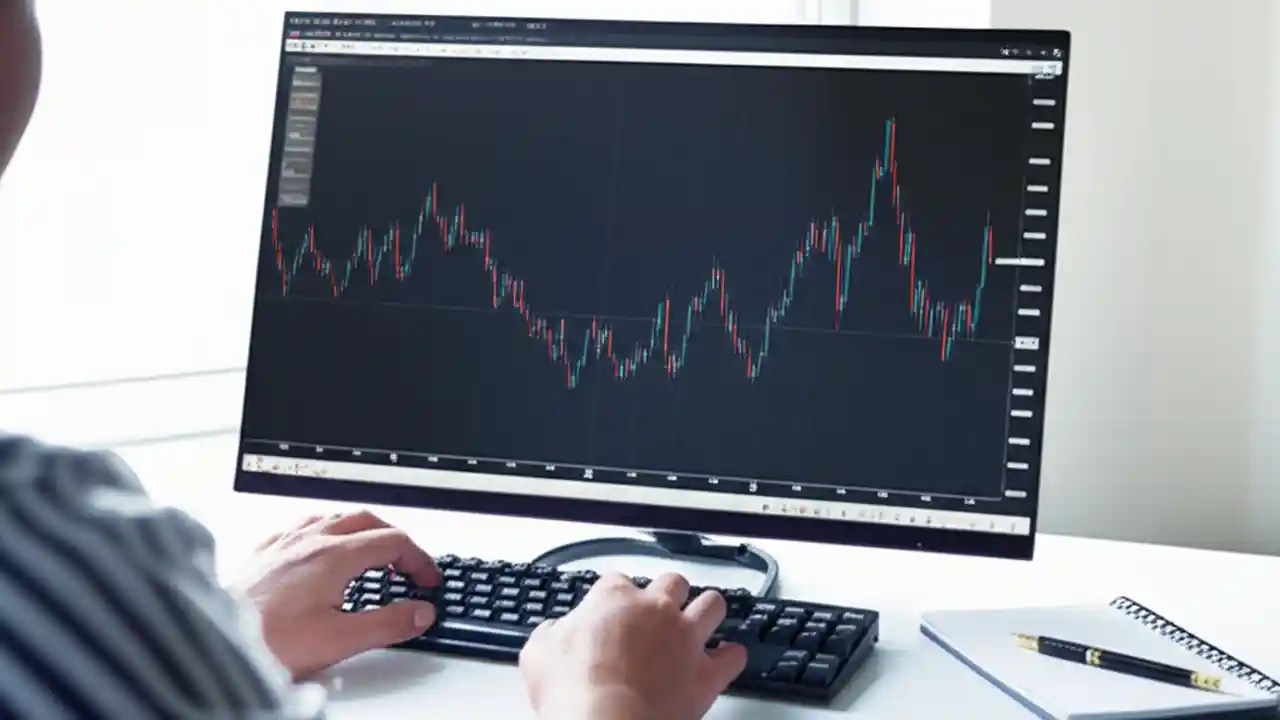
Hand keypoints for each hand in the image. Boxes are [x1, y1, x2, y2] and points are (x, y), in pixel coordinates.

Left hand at [231, 510, 440, 678]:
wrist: (215, 643)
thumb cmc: (267, 641)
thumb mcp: (341, 640)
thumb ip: (387, 624)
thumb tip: (419, 613)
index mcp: (334, 556)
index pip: (393, 542)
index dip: (418, 560)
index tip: (426, 580)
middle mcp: (309, 541)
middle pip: (366, 521)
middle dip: (394, 540)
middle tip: (406, 565)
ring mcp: (283, 544)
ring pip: (332, 517)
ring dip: (360, 530)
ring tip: (370, 550)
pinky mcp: (263, 554)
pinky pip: (300, 526)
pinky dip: (324, 532)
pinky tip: (318, 548)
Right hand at [519, 573, 746, 719]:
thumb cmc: (573, 692)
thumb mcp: (538, 654)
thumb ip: (551, 634)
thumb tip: (553, 633)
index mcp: (614, 598)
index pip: (618, 581)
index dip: (616, 597)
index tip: (612, 611)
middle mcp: (655, 609)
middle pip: (673, 582)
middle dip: (669, 593)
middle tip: (661, 610)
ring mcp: (686, 639)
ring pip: (713, 604)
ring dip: (708, 610)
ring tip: (702, 620)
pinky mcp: (706, 674)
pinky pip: (734, 656)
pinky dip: (732, 657)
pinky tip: (726, 659)